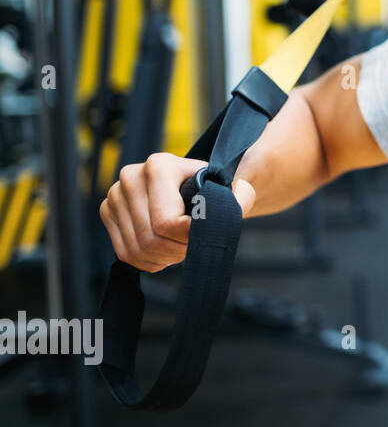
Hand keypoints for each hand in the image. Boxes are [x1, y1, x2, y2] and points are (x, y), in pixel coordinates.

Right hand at [99, 153, 255, 272]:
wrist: (192, 185)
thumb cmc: (212, 188)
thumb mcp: (230, 189)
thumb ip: (241, 194)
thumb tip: (240, 192)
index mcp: (159, 165)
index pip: (167, 222)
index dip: (189, 238)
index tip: (206, 233)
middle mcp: (130, 177)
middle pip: (151, 239)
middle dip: (179, 250)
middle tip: (196, 245)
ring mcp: (114, 195)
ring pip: (138, 250)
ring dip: (165, 257)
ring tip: (183, 247)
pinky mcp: (107, 213)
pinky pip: (126, 254)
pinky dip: (150, 261)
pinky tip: (167, 252)